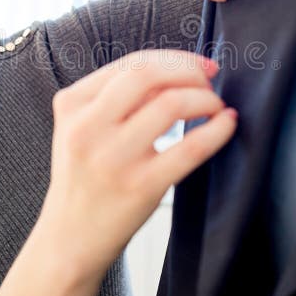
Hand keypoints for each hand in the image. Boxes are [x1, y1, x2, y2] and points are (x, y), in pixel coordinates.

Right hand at [40, 50, 236, 279]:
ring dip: (204, 99)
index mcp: (72, 105)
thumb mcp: (81, 129)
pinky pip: (189, 149)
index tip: (198, 64)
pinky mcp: (139, 187)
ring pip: (170, 105)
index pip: (130, 63)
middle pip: (147, 74)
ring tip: (214, 106)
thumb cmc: (85, 177)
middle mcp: (86, 128)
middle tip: (208, 81)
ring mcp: (112, 158)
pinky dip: (216, 130)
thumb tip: (177, 71)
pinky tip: (226, 123)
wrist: (70, 238)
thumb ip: (115, 99)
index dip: (174, 58)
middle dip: (188, 70)